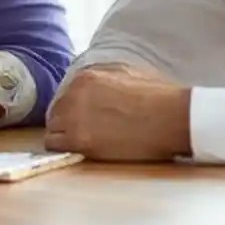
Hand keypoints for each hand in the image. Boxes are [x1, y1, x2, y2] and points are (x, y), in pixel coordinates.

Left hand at [44, 64, 191, 161]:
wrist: (170, 116)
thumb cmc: (159, 96)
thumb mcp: (129, 73)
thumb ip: (108, 77)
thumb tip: (104, 83)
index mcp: (85, 77)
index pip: (65, 95)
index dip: (75, 109)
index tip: (86, 119)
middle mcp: (74, 94)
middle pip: (56, 112)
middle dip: (67, 123)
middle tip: (85, 134)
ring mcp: (74, 116)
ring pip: (53, 129)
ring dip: (65, 137)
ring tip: (85, 144)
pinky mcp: (79, 139)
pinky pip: (55, 145)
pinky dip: (64, 149)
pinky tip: (81, 152)